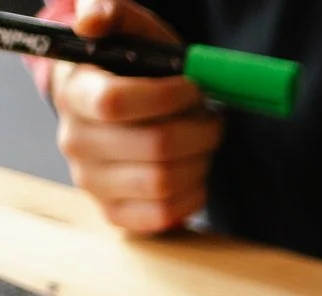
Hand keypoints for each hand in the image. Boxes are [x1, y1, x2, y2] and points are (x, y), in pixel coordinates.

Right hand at [50, 0, 221, 234]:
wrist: (133, 108)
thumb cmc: (137, 67)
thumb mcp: (131, 30)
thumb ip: (110, 11)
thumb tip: (90, 21)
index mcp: (75, 92)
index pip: (116, 102)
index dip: (168, 96)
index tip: (193, 87)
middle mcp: (75, 140)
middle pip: (155, 147)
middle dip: (200, 131)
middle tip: (211, 118)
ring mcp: (92, 181)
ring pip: (166, 182)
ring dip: (201, 161)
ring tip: (201, 142)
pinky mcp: (116, 213)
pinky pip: (167, 214)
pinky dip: (195, 194)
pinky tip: (193, 171)